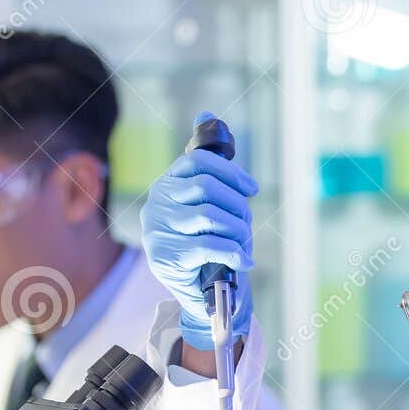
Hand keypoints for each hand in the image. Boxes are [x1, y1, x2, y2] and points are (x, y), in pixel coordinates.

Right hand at [140, 111, 256, 351]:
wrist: (200, 294)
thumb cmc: (207, 242)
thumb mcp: (208, 203)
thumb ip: (208, 166)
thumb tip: (207, 115)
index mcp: (167, 185)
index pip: (198, 162)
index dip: (231, 172)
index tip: (251, 189)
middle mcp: (157, 204)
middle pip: (207, 187)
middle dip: (238, 206)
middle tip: (247, 226)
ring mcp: (158, 231)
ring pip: (210, 216)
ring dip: (238, 232)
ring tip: (244, 246)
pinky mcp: (166, 258)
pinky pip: (207, 245)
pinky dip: (233, 253)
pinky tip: (242, 261)